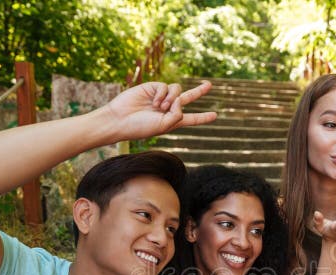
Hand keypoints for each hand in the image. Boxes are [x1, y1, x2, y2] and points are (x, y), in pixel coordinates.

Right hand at [101, 81, 216, 141]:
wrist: (120, 119)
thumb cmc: (141, 127)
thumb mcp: (164, 126)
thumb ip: (177, 114)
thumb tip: (180, 99)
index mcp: (172, 121)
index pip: (191, 119)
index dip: (203, 117)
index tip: (215, 116)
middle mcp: (168, 108)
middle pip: (188, 98)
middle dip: (199, 91)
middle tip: (209, 85)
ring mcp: (161, 97)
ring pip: (178, 91)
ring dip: (172, 98)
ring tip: (160, 107)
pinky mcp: (153, 87)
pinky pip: (166, 86)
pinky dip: (163, 94)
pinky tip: (154, 102)